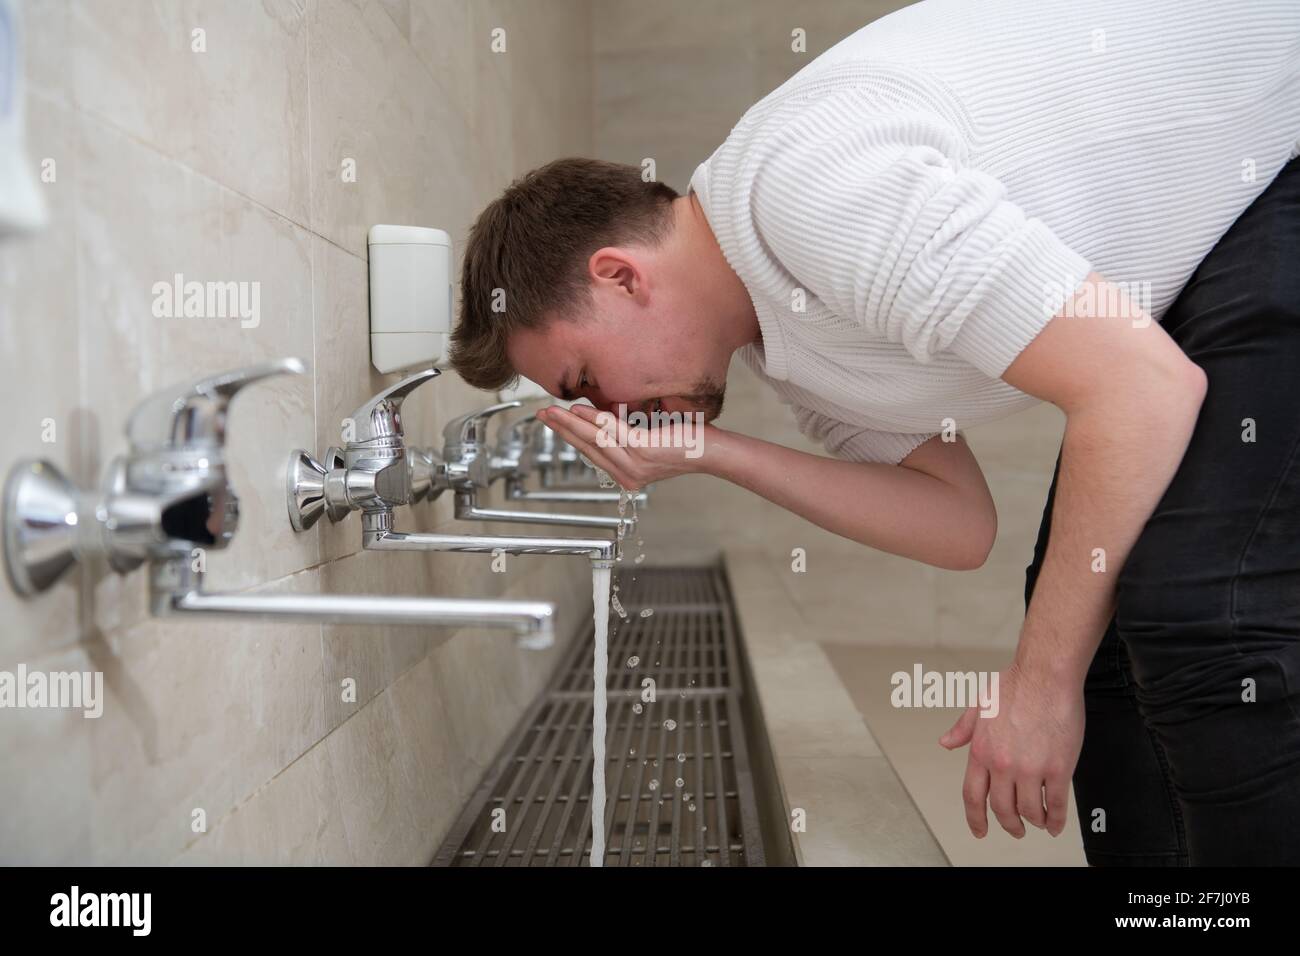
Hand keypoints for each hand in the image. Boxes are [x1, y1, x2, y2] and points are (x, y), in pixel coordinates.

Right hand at [536, 403, 714, 490]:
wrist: (711, 450)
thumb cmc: (685, 440)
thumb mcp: (649, 439)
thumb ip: (627, 434)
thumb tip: (603, 417)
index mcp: (626, 474)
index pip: (592, 452)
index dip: (570, 436)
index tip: (553, 421)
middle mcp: (627, 474)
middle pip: (587, 447)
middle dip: (562, 429)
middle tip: (542, 415)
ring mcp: (634, 465)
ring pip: (595, 439)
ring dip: (571, 423)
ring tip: (553, 411)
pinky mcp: (642, 451)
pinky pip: (612, 432)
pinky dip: (593, 419)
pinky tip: (580, 410)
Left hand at [939, 661, 1083, 838]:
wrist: (1045, 675)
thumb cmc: (1015, 685)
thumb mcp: (979, 706)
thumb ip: (963, 729)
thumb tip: (946, 743)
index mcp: (980, 751)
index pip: (972, 796)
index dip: (975, 819)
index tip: (980, 830)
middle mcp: (1002, 764)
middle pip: (1001, 809)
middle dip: (1009, 825)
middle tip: (1016, 830)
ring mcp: (1030, 768)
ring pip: (1029, 811)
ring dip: (1034, 822)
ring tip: (1039, 822)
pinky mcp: (1058, 768)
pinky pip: (1056, 804)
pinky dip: (1056, 819)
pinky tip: (1055, 822)